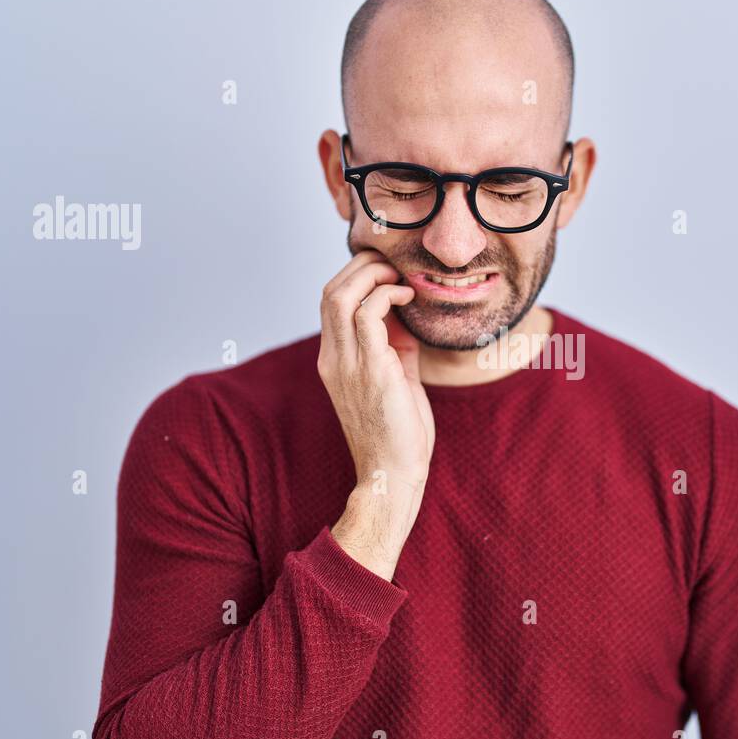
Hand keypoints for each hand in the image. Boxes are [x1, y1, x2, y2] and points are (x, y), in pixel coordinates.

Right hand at [317, 251, 434, 577]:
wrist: (393, 474)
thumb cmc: (398, 431)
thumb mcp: (394, 377)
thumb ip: (395, 344)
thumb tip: (406, 312)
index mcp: (334, 360)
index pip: (331, 301)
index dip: (357, 276)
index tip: (389, 272)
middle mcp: (333, 358)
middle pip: (330, 291)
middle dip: (361, 267)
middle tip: (394, 264)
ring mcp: (347, 364)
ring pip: (341, 296)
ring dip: (372, 275)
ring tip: (399, 277)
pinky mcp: (370, 370)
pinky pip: (366, 315)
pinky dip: (386, 296)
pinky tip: (407, 299)